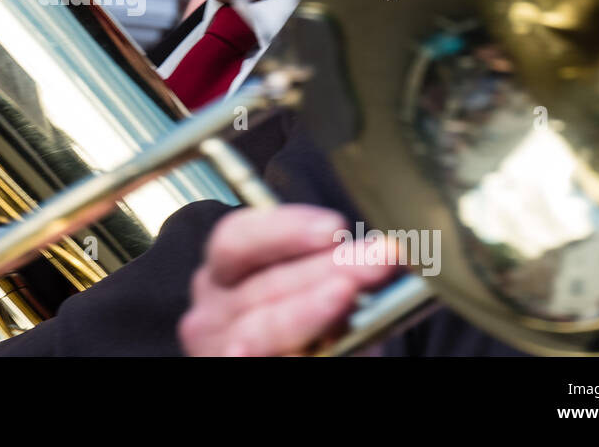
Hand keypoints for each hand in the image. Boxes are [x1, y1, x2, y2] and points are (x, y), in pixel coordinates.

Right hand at [178, 205, 399, 356]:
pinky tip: (296, 352)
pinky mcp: (223, 369)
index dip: (285, 229)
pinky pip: (261, 360)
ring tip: (343, 295)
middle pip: (264, 283)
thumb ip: (342, 280)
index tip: (335, 228)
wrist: (296, 363)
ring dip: (307, 309)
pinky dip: (283, 355)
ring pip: (261, 327)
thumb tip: (387, 260)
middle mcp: (212, 308)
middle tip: (377, 260)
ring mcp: (217, 347)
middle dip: (324, 268)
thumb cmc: (306, 336)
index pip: (239, 237)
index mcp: (226, 273)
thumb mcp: (318, 299)